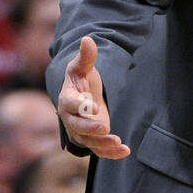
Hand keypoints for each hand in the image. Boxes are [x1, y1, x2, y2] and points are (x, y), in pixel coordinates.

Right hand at [58, 36, 129, 158]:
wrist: (82, 95)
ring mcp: (80, 130)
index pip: (69, 103)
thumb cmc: (80, 79)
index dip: (79, 105)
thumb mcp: (82, 67)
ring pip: (88, 141)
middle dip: (90, 127)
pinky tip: (125, 151)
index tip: (92, 106)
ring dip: (102, 144)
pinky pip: (98, 149)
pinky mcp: (91, 139)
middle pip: (76, 126)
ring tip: (118, 143)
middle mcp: (70, 118)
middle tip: (105, 126)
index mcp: (67, 98)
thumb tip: (88, 39)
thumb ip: (86, 57)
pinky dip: (110, 153)